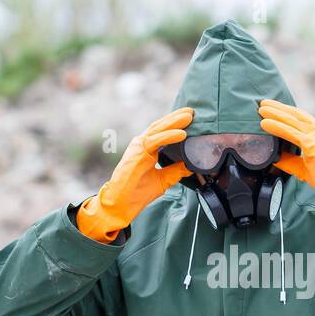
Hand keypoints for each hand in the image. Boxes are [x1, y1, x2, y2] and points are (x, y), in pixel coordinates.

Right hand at [76, 108, 192, 241]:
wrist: (122, 204)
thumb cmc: (137, 192)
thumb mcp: (163, 180)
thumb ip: (175, 171)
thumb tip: (191, 165)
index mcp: (147, 149)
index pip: (163, 131)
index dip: (176, 123)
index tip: (191, 118)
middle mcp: (142, 144)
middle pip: (161, 126)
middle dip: (177, 117)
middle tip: (193, 111)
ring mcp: (138, 147)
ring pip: (158, 129)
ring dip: (174, 122)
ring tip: (189, 117)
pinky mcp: (137, 153)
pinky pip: (155, 141)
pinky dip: (169, 136)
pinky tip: (182, 133)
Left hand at [258, 100, 314, 223]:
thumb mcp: (304, 167)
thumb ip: (290, 161)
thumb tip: (274, 158)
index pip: (300, 117)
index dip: (286, 110)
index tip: (272, 107)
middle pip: (294, 114)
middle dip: (278, 107)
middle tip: (263, 102)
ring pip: (290, 120)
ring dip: (274, 113)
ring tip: (260, 109)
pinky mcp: (311, 145)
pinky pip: (289, 132)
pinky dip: (276, 126)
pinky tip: (264, 123)